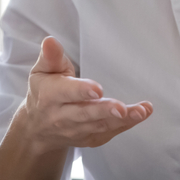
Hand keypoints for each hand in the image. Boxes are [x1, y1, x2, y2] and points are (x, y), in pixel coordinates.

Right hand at [21, 36, 152, 153]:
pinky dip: (126, 125)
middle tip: (122, 108)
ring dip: (123, 120)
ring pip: (100, 125)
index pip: (66, 93)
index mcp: (50, 96)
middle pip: (85, 114)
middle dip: (105, 111)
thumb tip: (50, 41)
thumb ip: (51, 57)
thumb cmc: (44, 90)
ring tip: (142, 111)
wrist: (37, 126)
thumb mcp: (42, 71)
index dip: (81, 91)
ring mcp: (76, 131)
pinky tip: (141, 115)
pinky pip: (108, 133)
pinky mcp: (88, 139)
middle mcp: (62, 117)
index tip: (98, 90)